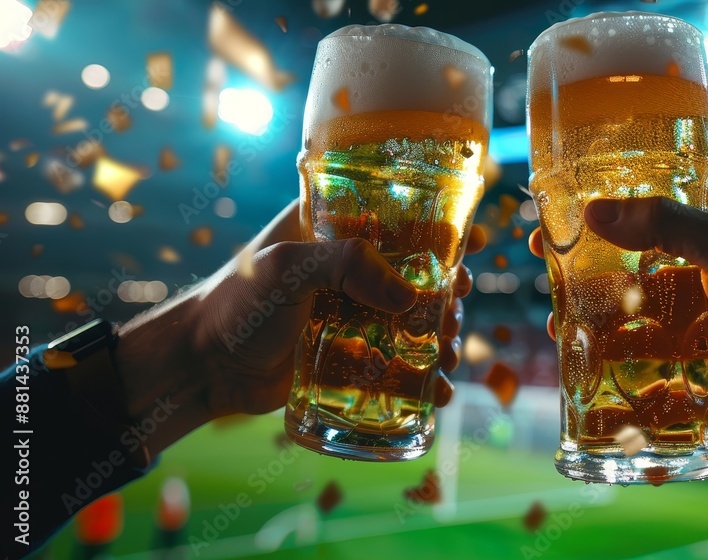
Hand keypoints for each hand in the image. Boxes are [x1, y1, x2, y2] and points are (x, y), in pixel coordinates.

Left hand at [114, 199, 483, 455]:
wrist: (202, 367)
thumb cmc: (235, 303)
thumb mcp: (287, 269)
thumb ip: (345, 266)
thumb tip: (410, 297)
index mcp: (332, 232)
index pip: (396, 220)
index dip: (439, 229)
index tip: (473, 240)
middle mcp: (347, 272)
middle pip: (416, 276)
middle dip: (446, 294)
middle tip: (455, 308)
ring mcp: (351, 316)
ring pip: (412, 323)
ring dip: (439, 338)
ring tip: (447, 355)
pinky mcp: (348, 357)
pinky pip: (395, 364)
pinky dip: (421, 378)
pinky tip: (439, 392)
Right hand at [530, 195, 707, 463]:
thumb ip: (664, 224)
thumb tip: (593, 212)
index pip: (640, 227)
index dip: (597, 226)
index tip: (551, 229)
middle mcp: (699, 290)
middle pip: (627, 281)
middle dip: (587, 284)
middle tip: (548, 286)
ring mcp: (696, 337)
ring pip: (629, 331)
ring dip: (593, 331)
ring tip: (560, 334)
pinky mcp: (695, 383)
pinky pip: (646, 379)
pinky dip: (616, 379)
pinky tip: (587, 378)